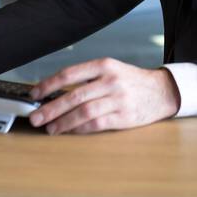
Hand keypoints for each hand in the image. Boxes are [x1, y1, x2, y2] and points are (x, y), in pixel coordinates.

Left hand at [27, 58, 180, 134]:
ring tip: (50, 128)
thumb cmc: (131, 81)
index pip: (70, 74)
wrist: (162, 91)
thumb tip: (55, 93)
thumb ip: (87, 78)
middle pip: (74, 95)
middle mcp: (111, 80)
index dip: (49, 84)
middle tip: (35, 117)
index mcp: (104, 65)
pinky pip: (96, 124)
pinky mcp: (124, 117)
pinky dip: (80, 129)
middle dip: (51, 108)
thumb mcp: (111, 70)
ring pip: (83, 112)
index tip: (34, 94)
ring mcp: (119, 99)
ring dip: (63, 122)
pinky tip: (70, 131)